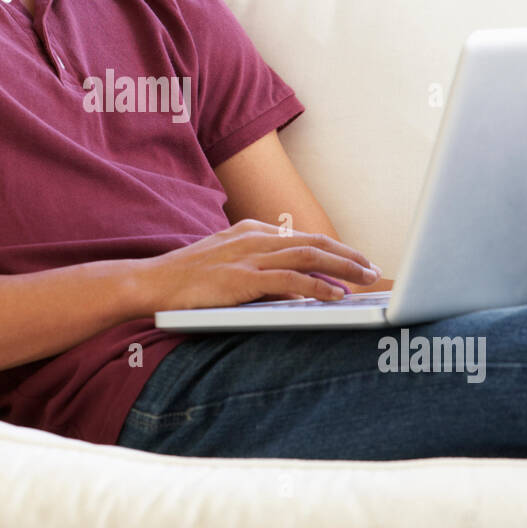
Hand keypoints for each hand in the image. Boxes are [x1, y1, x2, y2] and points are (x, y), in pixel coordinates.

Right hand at [137, 220, 381, 312]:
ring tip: (367, 278)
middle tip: (374, 268)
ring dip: (343, 267)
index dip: (334, 248)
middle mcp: (254, 238)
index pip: (302, 237)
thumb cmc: (187, 280)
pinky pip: (290, 279)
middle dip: (348, 255)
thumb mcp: (228, 266)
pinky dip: (318, 286)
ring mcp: (248, 256)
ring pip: (309, 255)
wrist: (152, 282)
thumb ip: (260, 271)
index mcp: (251, 231)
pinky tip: (337, 295)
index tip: (356, 260)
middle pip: (314, 242)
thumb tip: (295, 289)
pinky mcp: (243, 278)